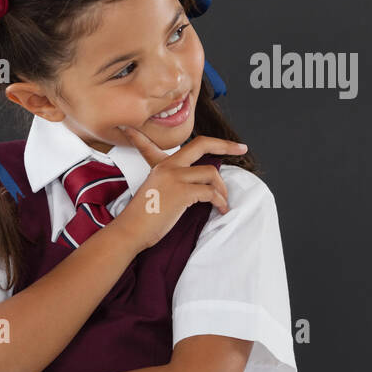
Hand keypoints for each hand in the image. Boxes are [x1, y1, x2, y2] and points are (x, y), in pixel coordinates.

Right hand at [110, 125, 247, 250]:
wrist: (129, 231)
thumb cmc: (144, 218)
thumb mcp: (156, 190)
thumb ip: (174, 182)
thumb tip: (202, 185)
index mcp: (162, 165)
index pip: (186, 144)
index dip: (209, 140)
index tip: (224, 140)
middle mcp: (168, 166)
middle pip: (202, 144)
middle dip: (225, 145)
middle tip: (241, 149)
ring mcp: (174, 177)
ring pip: (211, 173)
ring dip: (222, 188)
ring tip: (222, 202)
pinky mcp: (181, 193)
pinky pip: (210, 193)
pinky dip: (219, 201)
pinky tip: (220, 209)